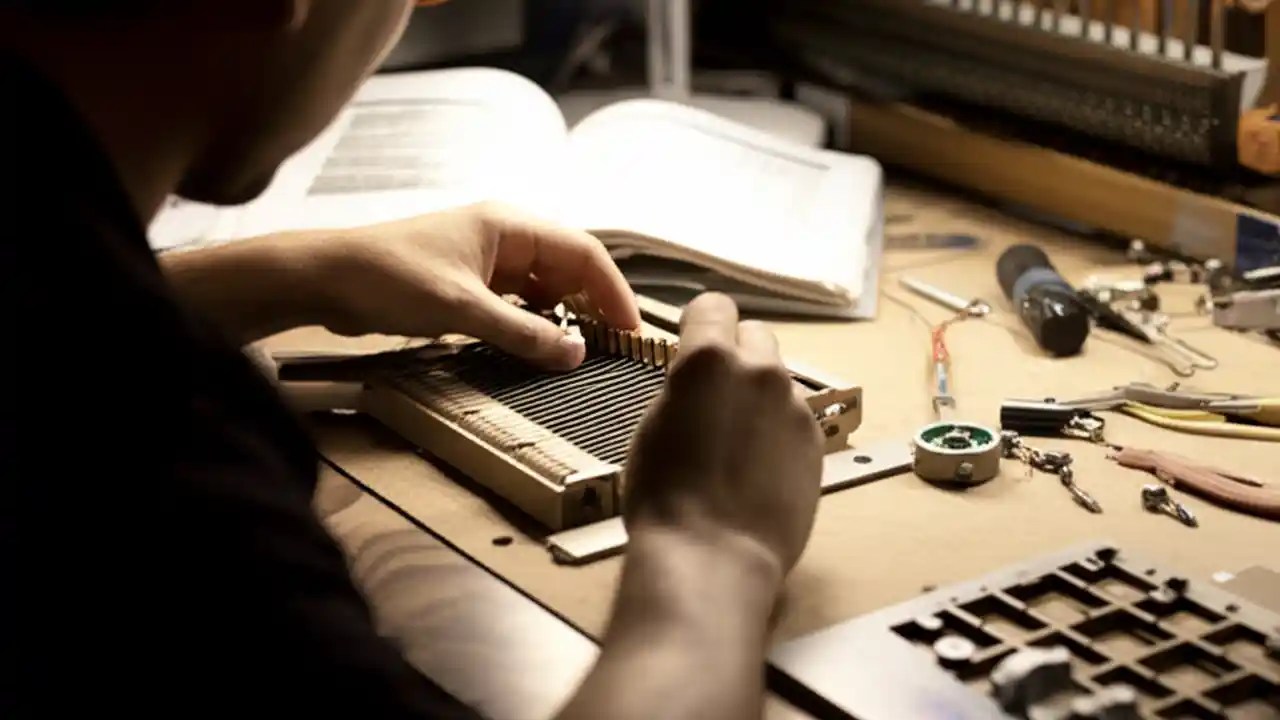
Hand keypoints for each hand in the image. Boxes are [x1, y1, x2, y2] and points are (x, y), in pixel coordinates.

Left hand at [313, 202, 640, 369]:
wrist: (324, 279)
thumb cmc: (388, 278)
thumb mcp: (462, 310)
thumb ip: (523, 332)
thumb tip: (575, 354)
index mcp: (509, 224)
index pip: (583, 252)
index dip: (612, 291)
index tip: (630, 331)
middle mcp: (504, 236)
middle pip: (568, 267)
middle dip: (593, 304)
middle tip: (612, 348)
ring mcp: (486, 259)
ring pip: (544, 286)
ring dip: (564, 315)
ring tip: (580, 352)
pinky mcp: (468, 282)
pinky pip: (518, 300)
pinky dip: (534, 321)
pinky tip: (538, 344)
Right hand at [622, 293, 823, 579]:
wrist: (712, 556)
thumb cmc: (666, 500)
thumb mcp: (652, 426)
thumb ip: (682, 388)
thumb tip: (696, 382)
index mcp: (709, 359)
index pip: (714, 307)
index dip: (701, 324)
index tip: (694, 342)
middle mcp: (760, 372)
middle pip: (755, 336)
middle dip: (736, 356)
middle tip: (714, 397)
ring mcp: (794, 407)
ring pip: (777, 382)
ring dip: (758, 399)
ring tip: (733, 446)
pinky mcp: (814, 442)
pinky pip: (793, 419)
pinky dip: (777, 433)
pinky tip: (755, 469)